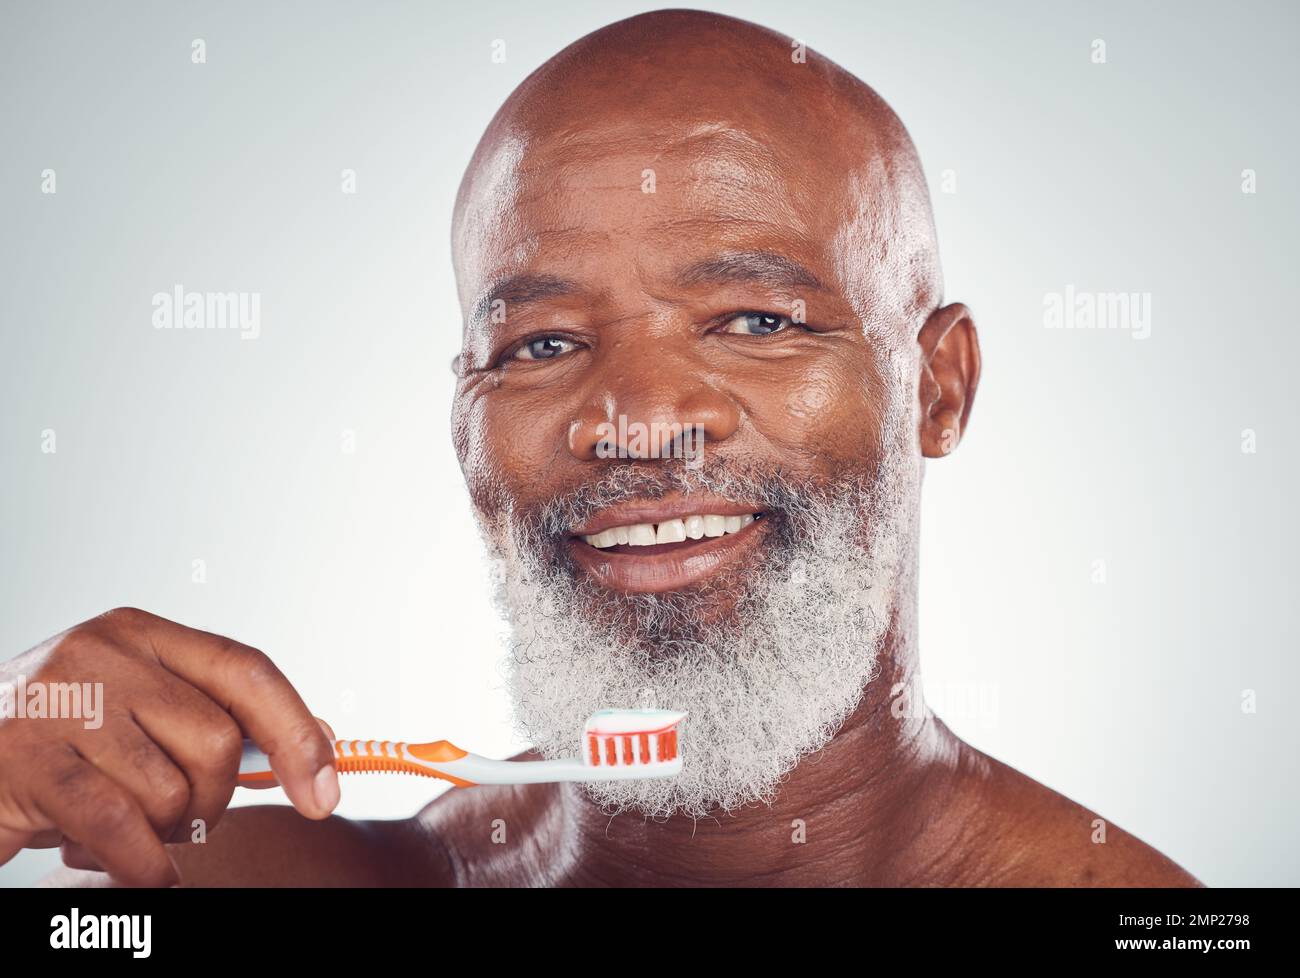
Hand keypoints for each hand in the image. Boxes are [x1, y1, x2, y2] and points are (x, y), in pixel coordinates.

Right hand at [0, 608, 338, 885]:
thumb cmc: (60, 747)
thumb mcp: (139, 715)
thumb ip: (217, 718)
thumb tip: (320, 742)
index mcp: (142, 632)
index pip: (247, 670)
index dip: (297, 732)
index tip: (324, 791)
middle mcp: (104, 651)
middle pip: (217, 740)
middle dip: (209, 799)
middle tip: (170, 818)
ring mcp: (62, 699)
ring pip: (170, 789)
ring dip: (159, 832)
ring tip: (118, 831)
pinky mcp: (25, 758)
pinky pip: (121, 825)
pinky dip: (142, 864)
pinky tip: (138, 869)